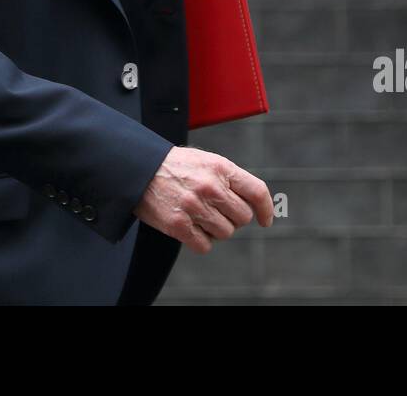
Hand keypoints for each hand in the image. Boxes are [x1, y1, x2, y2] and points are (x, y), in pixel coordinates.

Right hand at [133, 146, 273, 253]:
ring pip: (225, 233)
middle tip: (217, 210)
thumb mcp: (207, 161)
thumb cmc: (177, 166)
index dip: (266, 209)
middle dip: (233, 218)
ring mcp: (194, 207)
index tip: (265, 219)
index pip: (256, 191)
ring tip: (200, 215)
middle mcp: (210, 187)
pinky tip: (191, 227)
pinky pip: (205, 245)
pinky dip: (201, 241)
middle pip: (242, 217)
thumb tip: (254, 203)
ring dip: (216, 229)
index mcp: (220, 168)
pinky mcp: (178, 225)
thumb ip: (230, 179)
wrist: (140, 169)